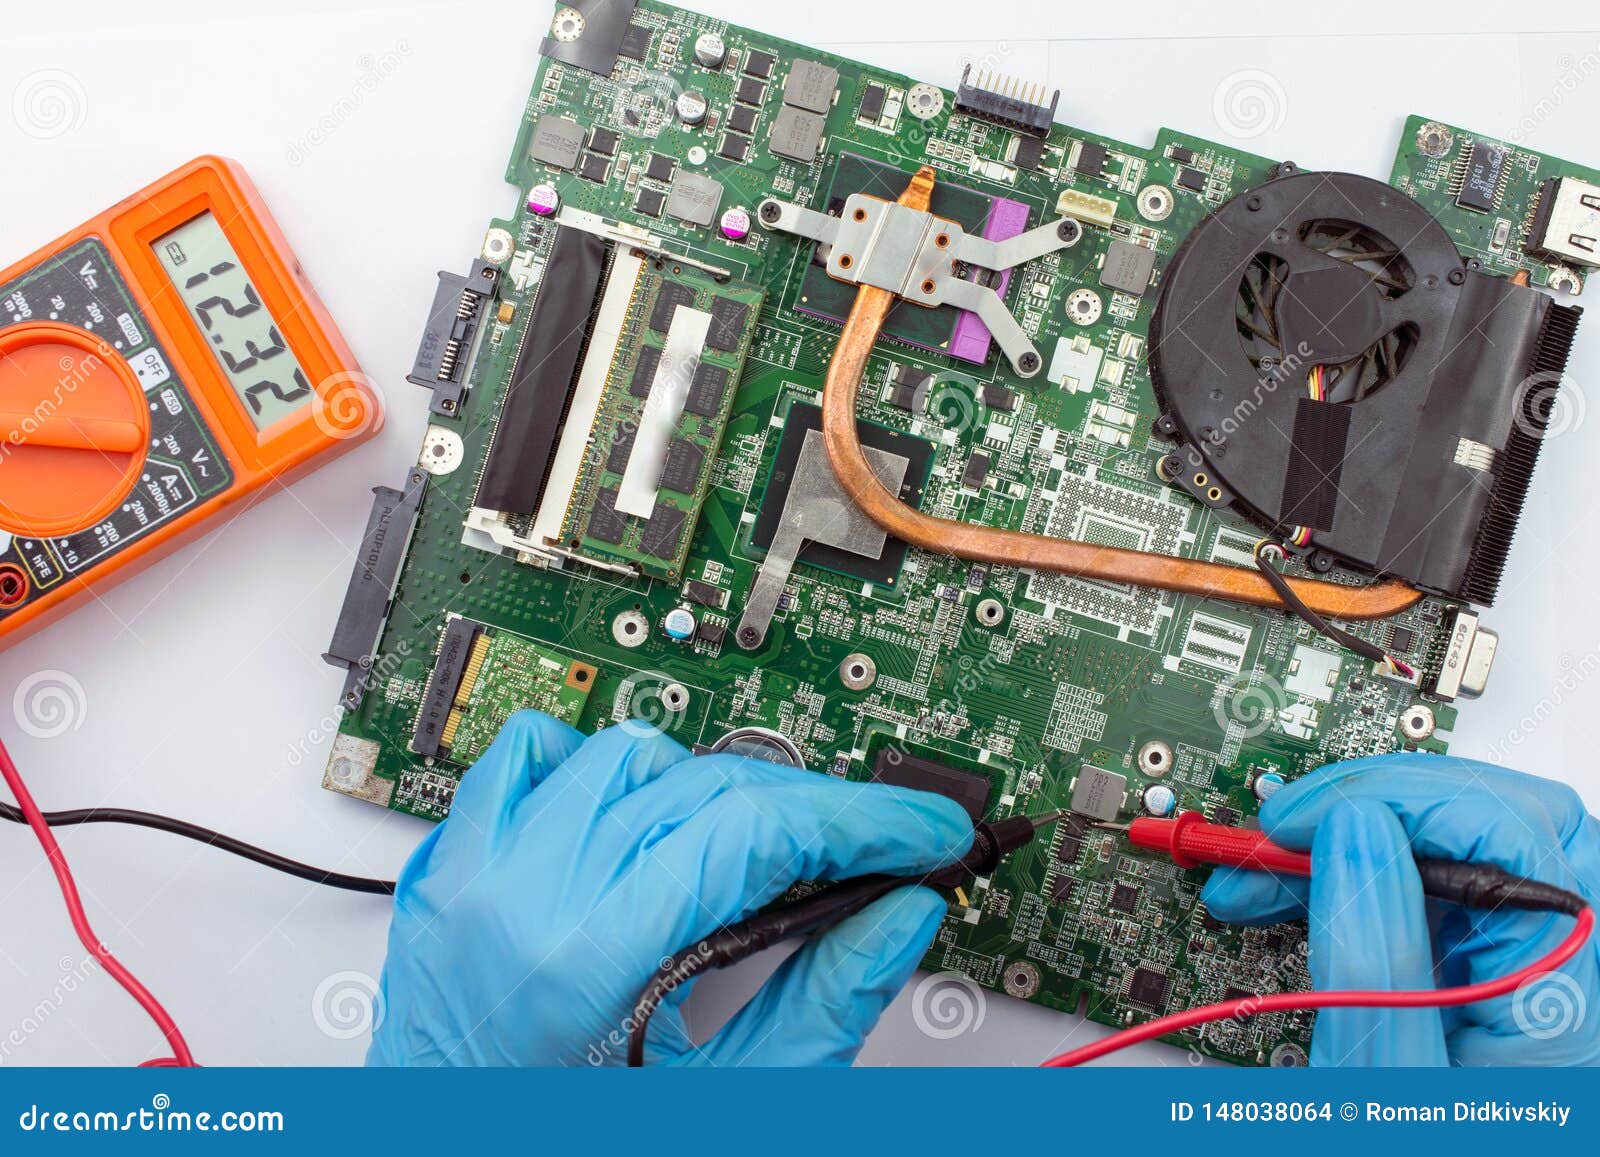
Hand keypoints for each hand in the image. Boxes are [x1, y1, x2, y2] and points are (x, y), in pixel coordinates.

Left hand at [367, 711, 972, 1065]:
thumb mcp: (716, 1110)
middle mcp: (517, 900)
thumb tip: (899, 919)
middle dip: (819, 809)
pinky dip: (598, 765)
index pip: (753, 833)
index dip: (861, 820)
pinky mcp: (453, 864)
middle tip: (883, 843)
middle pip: (710, 789)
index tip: (923, 829)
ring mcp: (476, 872)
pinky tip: (639, 814)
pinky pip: (530, 754)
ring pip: (631, 755)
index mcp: (580, 966)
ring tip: (756, 850)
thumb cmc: (552, 1155)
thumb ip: (818, 1011)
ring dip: (713, 788)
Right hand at [1203, 754, 1598, 1064]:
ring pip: (1461, 857)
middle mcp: (1573, 976)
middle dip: (1368, 811)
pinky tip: (1296, 903)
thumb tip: (1349, 832)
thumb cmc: (1428, 1152)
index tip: (1295, 820)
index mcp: (1571, 999)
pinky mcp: (1496, 986)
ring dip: (1351, 848)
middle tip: (1276, 839)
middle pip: (1499, 824)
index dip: (1393, 797)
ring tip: (1259, 881)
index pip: (1509, 829)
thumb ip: (1372, 955)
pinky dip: (1359, 887)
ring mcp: (1538, 978)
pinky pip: (1436, 901)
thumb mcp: (1383, 1088)